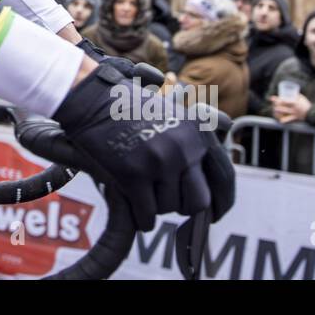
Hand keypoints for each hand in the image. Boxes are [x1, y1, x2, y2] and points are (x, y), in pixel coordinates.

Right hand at [53, 56, 234, 231]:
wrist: (91, 97)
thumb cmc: (127, 104)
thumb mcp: (171, 110)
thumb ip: (196, 132)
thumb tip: (221, 141)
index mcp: (196, 133)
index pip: (224, 178)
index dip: (222, 203)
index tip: (214, 214)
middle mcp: (184, 149)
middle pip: (198, 201)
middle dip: (182, 205)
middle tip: (165, 198)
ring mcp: (159, 162)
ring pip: (168, 208)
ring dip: (155, 207)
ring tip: (141, 190)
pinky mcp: (133, 175)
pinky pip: (145, 215)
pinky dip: (139, 217)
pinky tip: (132, 205)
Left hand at [271, 94, 310, 123]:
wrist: (312, 113)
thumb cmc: (306, 104)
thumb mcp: (301, 98)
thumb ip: (295, 95)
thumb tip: (290, 91)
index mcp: (295, 102)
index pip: (284, 101)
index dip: (277, 99)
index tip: (271, 98)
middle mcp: (293, 108)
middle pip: (282, 107)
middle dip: (275, 105)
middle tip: (273, 104)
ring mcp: (293, 114)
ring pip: (283, 113)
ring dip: (277, 112)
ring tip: (275, 110)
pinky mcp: (294, 118)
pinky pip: (288, 120)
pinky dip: (283, 120)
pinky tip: (279, 119)